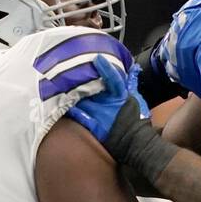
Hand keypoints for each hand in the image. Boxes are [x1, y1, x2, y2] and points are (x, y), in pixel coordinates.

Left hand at [67, 54, 177, 186]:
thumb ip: (131, 85)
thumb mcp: (137, 100)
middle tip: (72, 68)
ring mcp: (99, 114)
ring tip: (63, 82)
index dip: (106, 68)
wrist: (135, 143)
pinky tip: (63, 104)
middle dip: (83, 79)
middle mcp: (107, 103)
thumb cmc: (137, 122)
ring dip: (73, 92)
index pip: (113, 79)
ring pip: (83, 100)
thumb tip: (132, 70)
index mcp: (119, 96)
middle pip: (91, 88)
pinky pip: (80, 116)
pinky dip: (72, 110)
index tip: (98, 58)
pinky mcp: (94, 125)